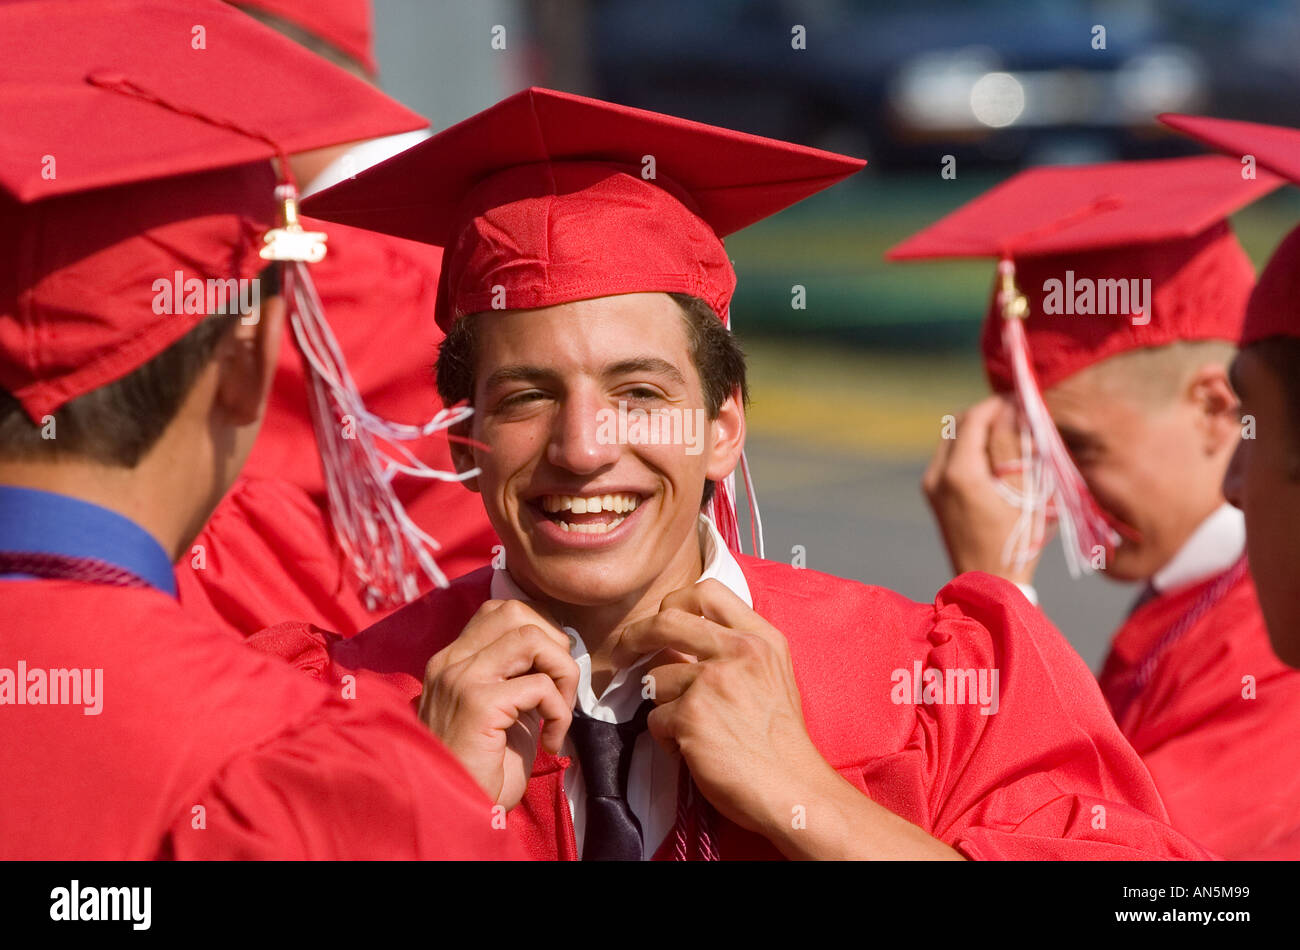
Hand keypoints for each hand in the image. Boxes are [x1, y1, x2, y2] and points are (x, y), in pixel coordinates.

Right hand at [418, 600, 578, 809]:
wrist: (453, 811)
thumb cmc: (482, 767)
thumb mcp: (499, 708)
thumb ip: (514, 674)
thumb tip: (558, 647)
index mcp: (452, 659)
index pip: (500, 609)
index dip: (539, 628)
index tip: (550, 669)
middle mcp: (451, 662)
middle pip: (517, 612)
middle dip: (554, 645)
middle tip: (560, 689)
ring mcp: (461, 679)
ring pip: (532, 638)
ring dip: (562, 673)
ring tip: (558, 712)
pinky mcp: (479, 704)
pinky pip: (540, 686)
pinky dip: (559, 712)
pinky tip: (550, 741)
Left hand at [619, 580, 963, 859]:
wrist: (792, 787)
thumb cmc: (780, 741)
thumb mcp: (773, 675)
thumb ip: (736, 650)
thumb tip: (681, 642)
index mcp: (761, 638)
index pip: (707, 591)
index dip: (676, 602)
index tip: (662, 619)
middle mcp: (738, 651)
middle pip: (666, 620)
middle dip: (635, 634)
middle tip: (623, 651)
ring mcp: (712, 681)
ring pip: (656, 678)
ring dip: (663, 705)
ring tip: (689, 729)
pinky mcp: (691, 715)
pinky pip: (655, 718)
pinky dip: (666, 738)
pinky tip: (690, 749)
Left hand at [922, 395, 1045, 586]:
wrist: (988, 583)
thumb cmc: (1015, 542)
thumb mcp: (1023, 492)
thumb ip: (1013, 446)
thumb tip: (1011, 409)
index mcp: (959, 473)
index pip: (974, 418)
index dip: (998, 404)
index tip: (1022, 400)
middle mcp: (936, 475)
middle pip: (958, 424)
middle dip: (988, 414)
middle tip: (1018, 415)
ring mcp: (930, 485)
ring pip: (951, 438)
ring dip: (978, 430)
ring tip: (1011, 436)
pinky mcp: (932, 495)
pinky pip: (949, 457)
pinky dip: (970, 448)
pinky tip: (997, 459)